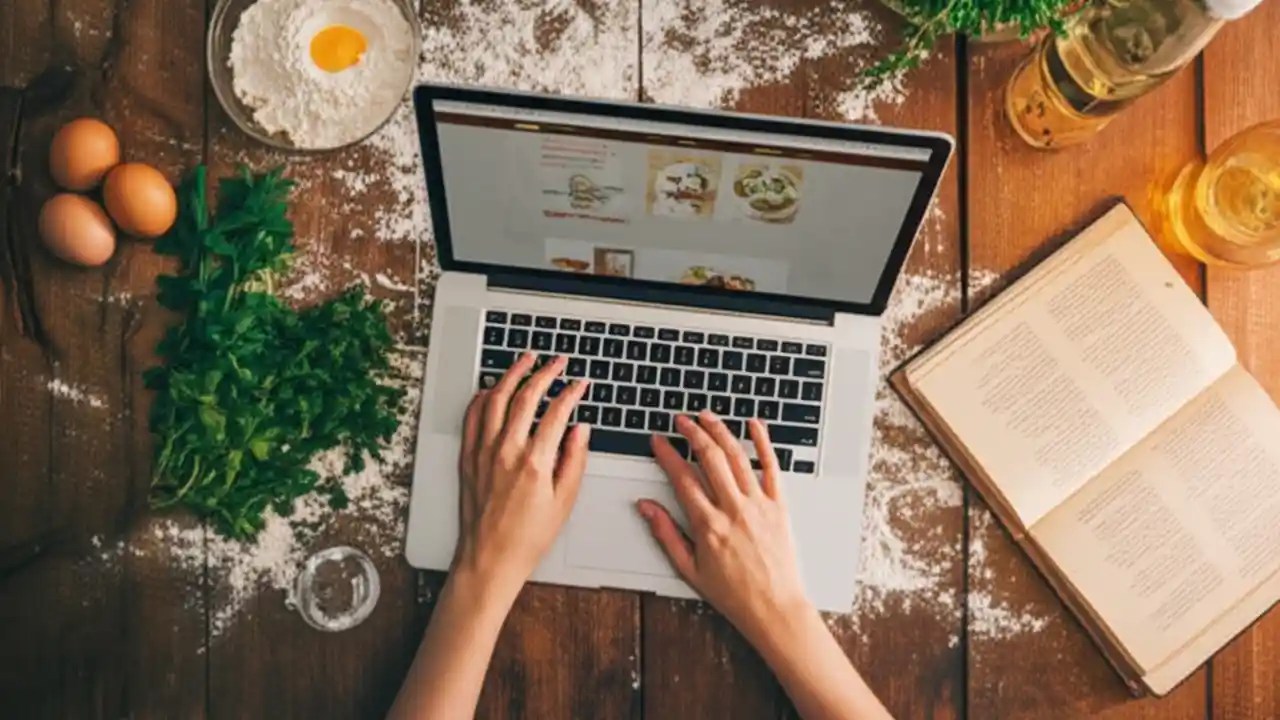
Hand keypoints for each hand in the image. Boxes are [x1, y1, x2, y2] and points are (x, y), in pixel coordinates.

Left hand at [455, 352, 590, 593]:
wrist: (489, 559)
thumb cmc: (526, 538)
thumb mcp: (564, 501)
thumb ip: (574, 460)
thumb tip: (581, 430)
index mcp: (534, 463)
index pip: (556, 413)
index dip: (571, 392)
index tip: (579, 383)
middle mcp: (505, 452)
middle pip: (525, 397)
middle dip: (544, 373)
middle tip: (556, 362)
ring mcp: (483, 452)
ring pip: (495, 399)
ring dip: (511, 374)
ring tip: (525, 360)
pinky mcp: (468, 458)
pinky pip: (472, 417)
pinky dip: (482, 397)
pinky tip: (491, 389)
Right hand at [636, 411, 810, 643]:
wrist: (774, 608)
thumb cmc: (733, 594)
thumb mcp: (689, 569)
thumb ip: (666, 533)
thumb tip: (646, 507)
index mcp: (708, 525)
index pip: (682, 478)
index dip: (667, 454)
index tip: (658, 441)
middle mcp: (733, 510)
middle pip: (709, 458)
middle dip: (692, 433)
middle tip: (680, 420)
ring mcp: (758, 505)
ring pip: (736, 456)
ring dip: (720, 431)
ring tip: (706, 417)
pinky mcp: (779, 506)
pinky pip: (772, 467)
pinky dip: (763, 443)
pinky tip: (755, 424)